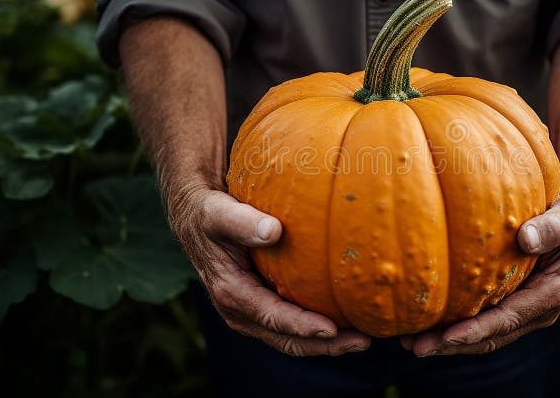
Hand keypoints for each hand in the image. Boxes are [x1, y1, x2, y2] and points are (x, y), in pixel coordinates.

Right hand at [169, 185, 371, 355]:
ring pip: (291, 339)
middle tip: (363, 341)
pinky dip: (317, 328)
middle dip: (325, 346)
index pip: (272, 317)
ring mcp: (251, 312)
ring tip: (362, 338)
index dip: (303, 326)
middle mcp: (240, 311)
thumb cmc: (209, 213)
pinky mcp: (261, 306)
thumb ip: (242, 222)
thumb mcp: (218, 213)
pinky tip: (346, 318)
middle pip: (286, 339)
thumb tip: (273, 231)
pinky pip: (291, 325)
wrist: (196, 218)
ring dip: (326, 343)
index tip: (333, 328)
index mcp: (231, 293)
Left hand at [401, 187, 559, 355]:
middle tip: (414, 345)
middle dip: (451, 344)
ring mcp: (521, 306)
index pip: (508, 320)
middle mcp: (535, 309)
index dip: (477, 331)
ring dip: (447, 339)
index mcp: (550, 296)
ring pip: (482, 332)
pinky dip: (454, 322)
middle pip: (489, 336)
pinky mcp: (511, 297)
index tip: (447, 336)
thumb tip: (526, 238)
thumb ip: (553, 228)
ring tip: (409, 340)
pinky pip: (481, 316)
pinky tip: (426, 317)